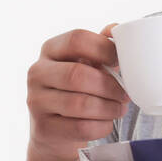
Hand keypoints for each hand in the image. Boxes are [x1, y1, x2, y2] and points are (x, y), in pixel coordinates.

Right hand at [26, 23, 129, 160]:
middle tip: (124, 94)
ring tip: (118, 108)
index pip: (76, 39)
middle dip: (108, 86)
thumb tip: (116, 29)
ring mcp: (36, 100)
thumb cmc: (76, 91)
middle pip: (77, 74)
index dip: (103, 48)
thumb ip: (101, 46)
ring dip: (108, 108)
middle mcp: (38, 72)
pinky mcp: (43, 128)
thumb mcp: (86, 64)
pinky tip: (106, 123)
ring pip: (80, 104)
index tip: (120, 61)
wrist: (54, 132)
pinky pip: (80, 128)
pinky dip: (101, 126)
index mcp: (50, 49)